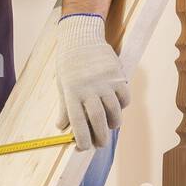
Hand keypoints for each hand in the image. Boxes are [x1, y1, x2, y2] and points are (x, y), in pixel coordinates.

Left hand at [54, 13, 128, 150]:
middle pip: (98, 119)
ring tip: (110, 127)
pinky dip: (122, 106)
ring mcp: (105, 82)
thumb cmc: (69, 64)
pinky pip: (124, 97)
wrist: (81, 37)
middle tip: (100, 145)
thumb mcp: (62, 84)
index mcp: (72, 92)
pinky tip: (117, 107)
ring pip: (114, 111)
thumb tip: (61, 127)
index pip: (78, 122)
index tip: (83, 148)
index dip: (82, 138)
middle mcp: (89, 88)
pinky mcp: (118, 75)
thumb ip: (64, 107)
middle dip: (100, 137)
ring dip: (113, 123)